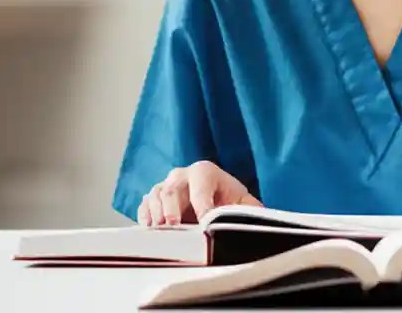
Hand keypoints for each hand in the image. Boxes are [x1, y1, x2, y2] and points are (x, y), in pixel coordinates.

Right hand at [138, 161, 261, 226]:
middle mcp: (181, 176)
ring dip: (156, 213)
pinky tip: (149, 228)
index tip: (205, 221)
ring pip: (155, 195)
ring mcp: (165, 187)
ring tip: (161, 230)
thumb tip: (257, 220)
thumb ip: (251, 209)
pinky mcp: (154, 201)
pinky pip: (144, 205)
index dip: (202, 203)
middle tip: (174, 225)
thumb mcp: (244, 203)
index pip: (200, 184)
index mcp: (204, 171)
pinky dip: (145, 216)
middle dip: (172, 208)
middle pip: (172, 189)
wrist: (215, 201)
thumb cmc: (229, 201)